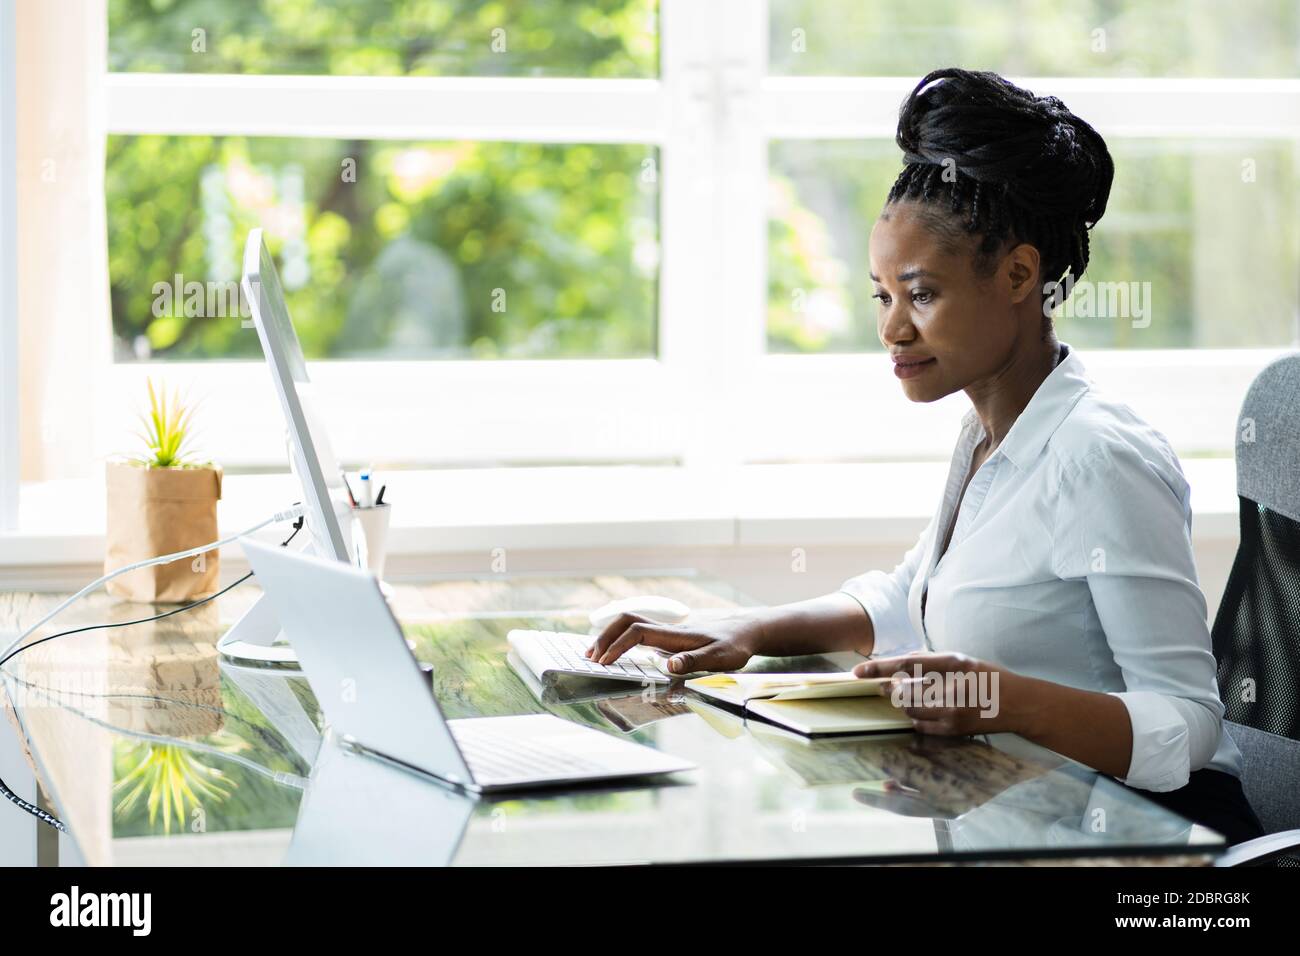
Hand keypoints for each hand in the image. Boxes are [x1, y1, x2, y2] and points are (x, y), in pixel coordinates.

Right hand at [585, 612, 759, 674]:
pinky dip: (620, 638)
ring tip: (593, 654)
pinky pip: (637, 632)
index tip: (604, 662)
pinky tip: (616, 652)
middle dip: (605, 637)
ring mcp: (667, 632)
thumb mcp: (721, 657)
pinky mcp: (669, 637)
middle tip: (589, 657)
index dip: (618, 645)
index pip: (637, 633)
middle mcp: (667, 630)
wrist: (746, 630)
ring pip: (630, 624)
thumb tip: (670, 665)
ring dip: (609, 636)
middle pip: (626, 622)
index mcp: (675, 635)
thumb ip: (695, 660)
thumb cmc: (735, 645)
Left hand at [853, 651, 1022, 734]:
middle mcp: (951, 688)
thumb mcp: (961, 660)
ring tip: (905, 697)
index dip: (880, 668)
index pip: (907, 665)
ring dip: (902, 704)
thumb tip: (901, 662)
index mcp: (953, 664)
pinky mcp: (953, 730)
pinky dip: (915, 718)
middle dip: (889, 689)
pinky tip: (922, 711)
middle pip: (903, 691)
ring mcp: (952, 712)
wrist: (1018, 704)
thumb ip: (931, 660)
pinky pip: (921, 725)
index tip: (859, 671)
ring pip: (909, 710)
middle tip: (882, 686)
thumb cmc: (987, 677)